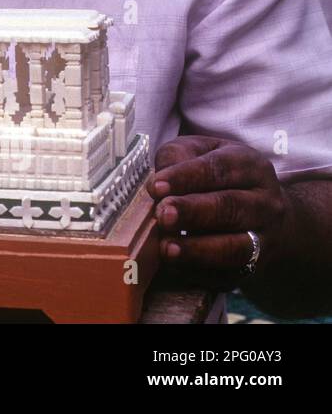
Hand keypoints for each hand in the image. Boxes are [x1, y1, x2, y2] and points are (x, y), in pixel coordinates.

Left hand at [149, 135, 289, 289]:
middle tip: (162, 214)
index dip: (185, 177)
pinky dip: (200, 273)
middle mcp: (264, 203)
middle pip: (230, 208)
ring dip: (198, 249)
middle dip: (193, 212)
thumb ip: (178, 156)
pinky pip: (228, 275)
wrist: (271, 217)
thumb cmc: (222, 178)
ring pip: (235, 247)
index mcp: (251, 167)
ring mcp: (264, 239)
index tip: (156, 186)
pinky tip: (176, 266)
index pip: (218, 169)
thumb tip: (157, 181)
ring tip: (167, 247)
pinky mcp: (254, 268)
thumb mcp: (205, 152)